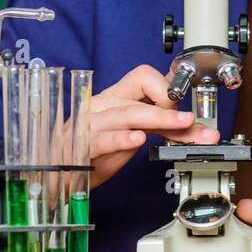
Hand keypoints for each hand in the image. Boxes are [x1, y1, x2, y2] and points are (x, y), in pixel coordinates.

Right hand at [88, 64, 218, 189]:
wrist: (60, 175)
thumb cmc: (94, 150)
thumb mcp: (129, 131)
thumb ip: (156, 121)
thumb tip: (187, 112)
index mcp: (113, 97)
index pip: (142, 76)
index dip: (165, 89)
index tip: (184, 110)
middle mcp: (101, 106)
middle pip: (139, 100)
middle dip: (169, 110)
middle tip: (191, 120)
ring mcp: (89, 126)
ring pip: (125, 115)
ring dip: (157, 119)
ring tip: (180, 125)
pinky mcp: (81, 149)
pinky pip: (101, 140)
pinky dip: (120, 139)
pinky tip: (136, 140)